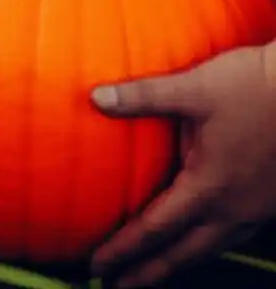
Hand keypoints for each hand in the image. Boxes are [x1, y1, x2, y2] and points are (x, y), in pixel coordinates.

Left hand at [89, 43, 275, 286]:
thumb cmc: (257, 86)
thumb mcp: (195, 87)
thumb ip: (143, 97)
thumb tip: (96, 98)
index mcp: (209, 187)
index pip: (154, 230)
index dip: (123, 251)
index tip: (97, 266)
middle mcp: (235, 208)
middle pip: (183, 255)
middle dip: (147, 273)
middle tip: (117, 286)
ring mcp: (259, 209)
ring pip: (212, 249)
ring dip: (178, 264)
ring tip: (153, 274)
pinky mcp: (274, 202)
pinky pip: (234, 236)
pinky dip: (207, 247)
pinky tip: (200, 240)